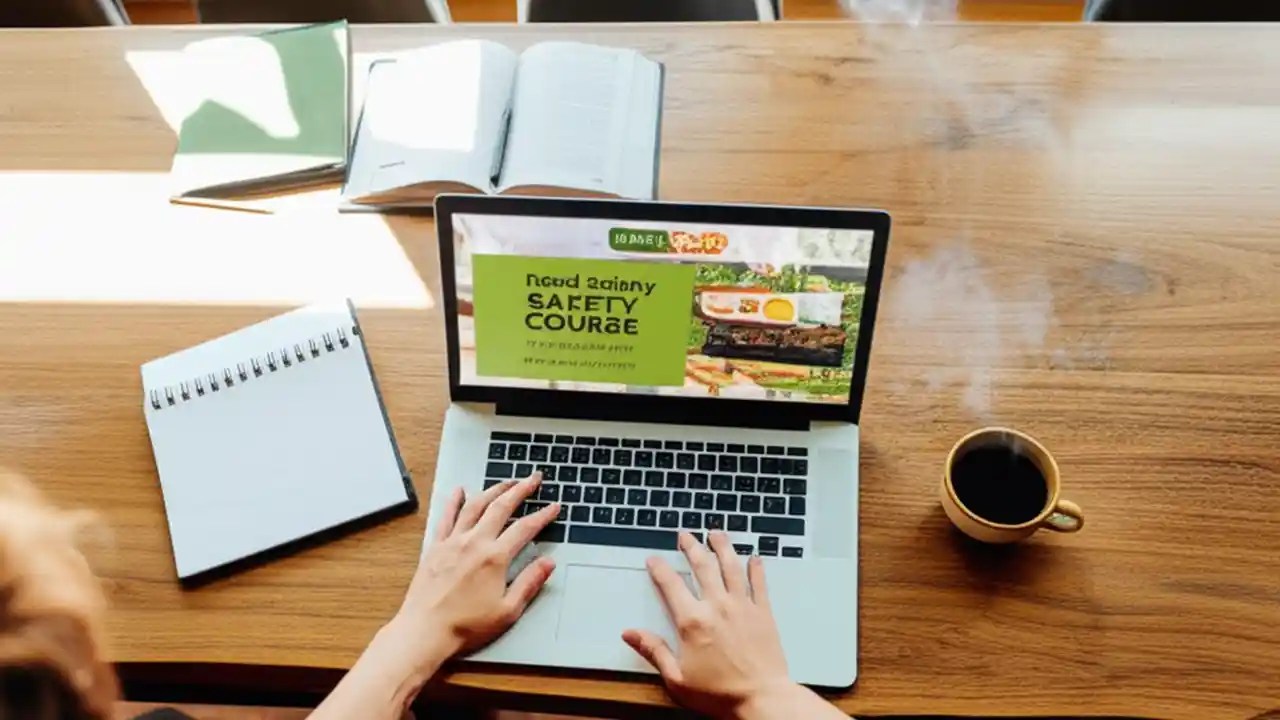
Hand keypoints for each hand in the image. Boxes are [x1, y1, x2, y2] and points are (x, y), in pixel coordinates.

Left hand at [311, 474, 558, 719]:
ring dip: (493, 489)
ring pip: (476, 505)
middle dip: (521, 489)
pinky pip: (446, 516)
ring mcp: (453, 542)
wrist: (425, 631)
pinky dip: (454, 501)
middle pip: (502, 506)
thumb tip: (548, 563)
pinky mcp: (435, 547)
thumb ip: (529, 583)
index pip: (525, 528)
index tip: (553, 507)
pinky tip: (460, 491)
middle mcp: (474, 543)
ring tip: (506, 481)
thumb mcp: (507, 611)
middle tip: (533, 479)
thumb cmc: (465, 626)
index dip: (543, 515)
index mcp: (495, 558)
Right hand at [622, 531, 803, 719]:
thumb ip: (653, 651)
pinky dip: (756, 567)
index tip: (654, 560)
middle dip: (691, 547)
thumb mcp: (677, 678)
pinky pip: (759, 583)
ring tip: (716, 533)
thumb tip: (630, 634)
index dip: (660, 569)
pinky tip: (754, 557)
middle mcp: (717, 607)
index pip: (671, 585)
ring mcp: (742, 607)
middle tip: (686, 535)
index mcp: (692, 622)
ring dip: (722, 547)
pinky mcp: (763, 613)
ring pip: (731, 567)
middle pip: (702, 566)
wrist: (761, 699)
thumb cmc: (719, 693)